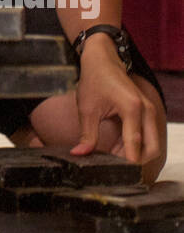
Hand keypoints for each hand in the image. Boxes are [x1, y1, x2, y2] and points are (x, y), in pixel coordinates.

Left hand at [72, 37, 161, 166]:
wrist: (102, 58)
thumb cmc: (95, 79)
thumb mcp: (87, 109)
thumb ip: (86, 135)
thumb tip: (80, 155)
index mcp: (132, 108)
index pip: (135, 144)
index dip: (126, 163)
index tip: (115, 174)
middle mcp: (146, 110)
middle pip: (151, 148)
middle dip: (136, 162)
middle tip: (116, 169)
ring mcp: (148, 110)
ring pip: (151, 143)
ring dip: (135, 154)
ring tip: (112, 159)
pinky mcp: (146, 112)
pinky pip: (147, 136)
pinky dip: (135, 146)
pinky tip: (117, 149)